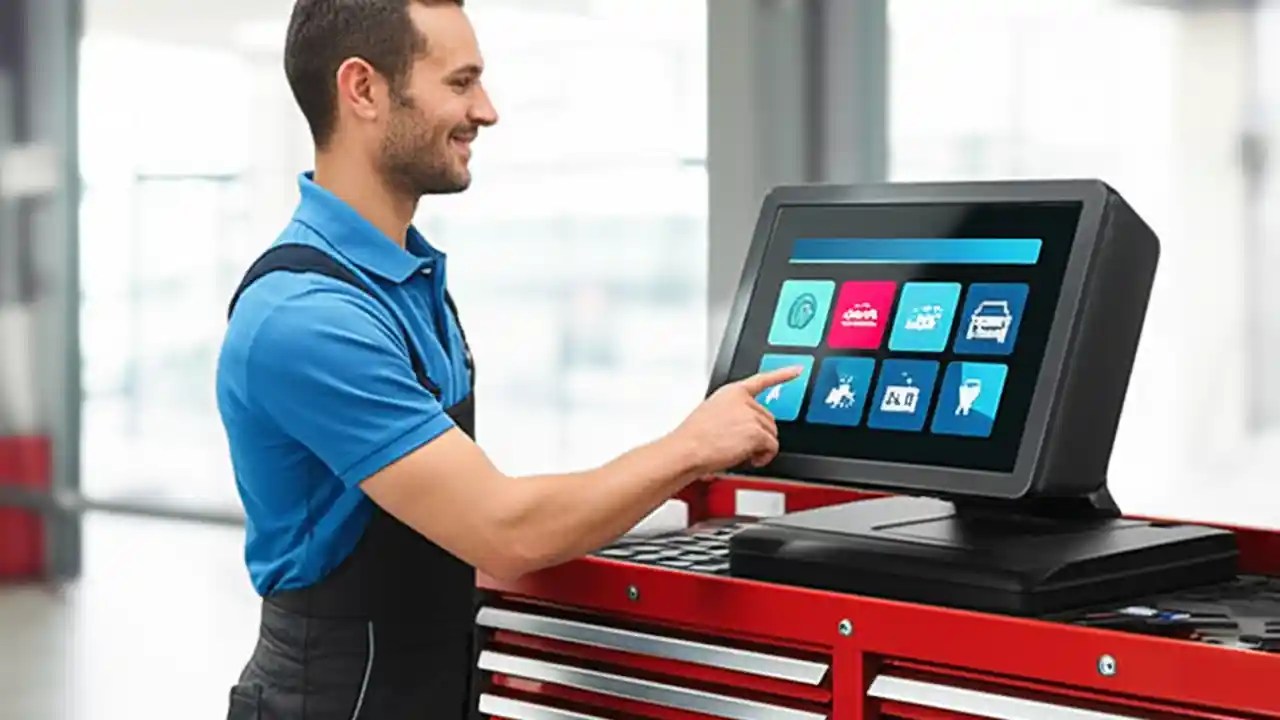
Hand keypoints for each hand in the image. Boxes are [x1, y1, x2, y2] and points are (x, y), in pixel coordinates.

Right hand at [668, 366, 802, 475]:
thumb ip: (733, 413)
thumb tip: (747, 428)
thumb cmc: (693, 438)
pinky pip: (772, 446)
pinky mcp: (756, 431)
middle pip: (769, 418)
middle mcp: (744, 400)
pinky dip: (764, 456)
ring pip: (771, 433)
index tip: (798, 370)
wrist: (687, 449)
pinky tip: (751, 459)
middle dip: (760, 434)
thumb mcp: (712, 414)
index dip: (783, 374)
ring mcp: (751, 414)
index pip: (762, 379)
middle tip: (742, 446)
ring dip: (761, 447)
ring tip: (741, 453)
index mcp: (732, 392)